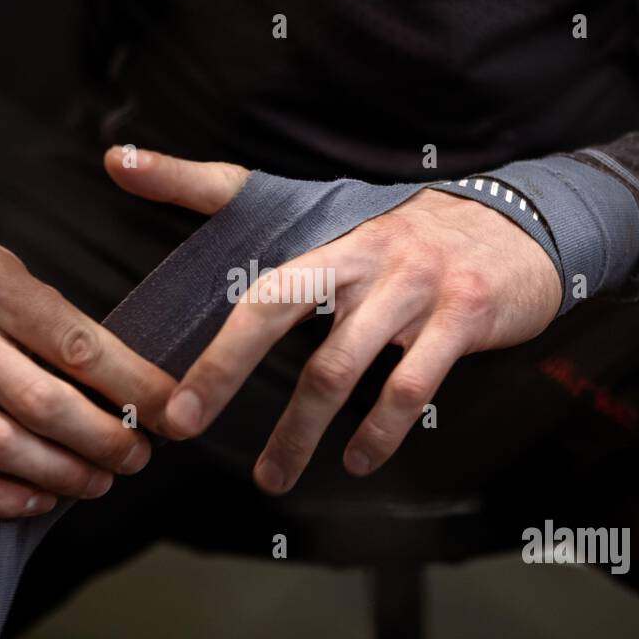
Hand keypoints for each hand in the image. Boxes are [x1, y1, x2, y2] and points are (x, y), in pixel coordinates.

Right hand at [0, 233, 175, 517]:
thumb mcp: (16, 276)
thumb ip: (66, 330)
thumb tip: (137, 396)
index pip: (76, 346)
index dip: (134, 388)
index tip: (170, 413)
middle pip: (41, 405)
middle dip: (103, 440)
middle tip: (137, 456)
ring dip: (62, 475)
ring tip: (98, 480)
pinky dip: (0, 499)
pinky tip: (39, 499)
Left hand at [103, 147, 561, 493]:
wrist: (519, 224)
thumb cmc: (402, 230)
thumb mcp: (324, 210)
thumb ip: (219, 190)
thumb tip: (119, 161)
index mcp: (325, 232)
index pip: (244, 238)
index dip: (189, 251)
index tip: (148, 305)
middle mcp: (363, 253)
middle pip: (278, 308)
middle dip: (223, 370)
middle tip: (184, 424)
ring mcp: (414, 284)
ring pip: (339, 366)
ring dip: (299, 432)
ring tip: (272, 478)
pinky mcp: (463, 317)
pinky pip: (412, 387)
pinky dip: (381, 432)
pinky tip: (359, 461)